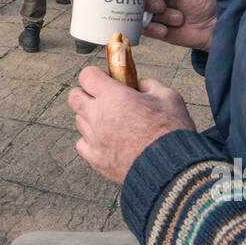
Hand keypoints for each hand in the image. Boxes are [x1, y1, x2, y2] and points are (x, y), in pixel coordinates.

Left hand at [67, 68, 193, 183]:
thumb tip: (140, 85)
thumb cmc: (171, 131)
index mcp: (113, 96)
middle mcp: (97, 116)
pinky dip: (91, 141)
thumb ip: (149, 85)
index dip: (96, 75)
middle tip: (103, 98)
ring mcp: (94, 139)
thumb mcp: (168, 96)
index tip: (106, 79)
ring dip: (90, 118)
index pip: (86, 75)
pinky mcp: (96, 160)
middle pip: (74, 97)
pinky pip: (82, 144)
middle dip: (85, 93)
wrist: (170, 169)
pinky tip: (106, 141)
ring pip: (79, 121)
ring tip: (111, 122)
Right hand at [143, 0, 216, 51]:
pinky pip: (141, 28)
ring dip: (155, 16)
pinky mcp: (151, 26)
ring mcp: (150, 10)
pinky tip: (166, 30)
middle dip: (148, 2)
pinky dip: (153, 29)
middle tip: (162, 6)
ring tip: (176, 18)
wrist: (212, 27)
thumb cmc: (205, 0)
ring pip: (136, 11)